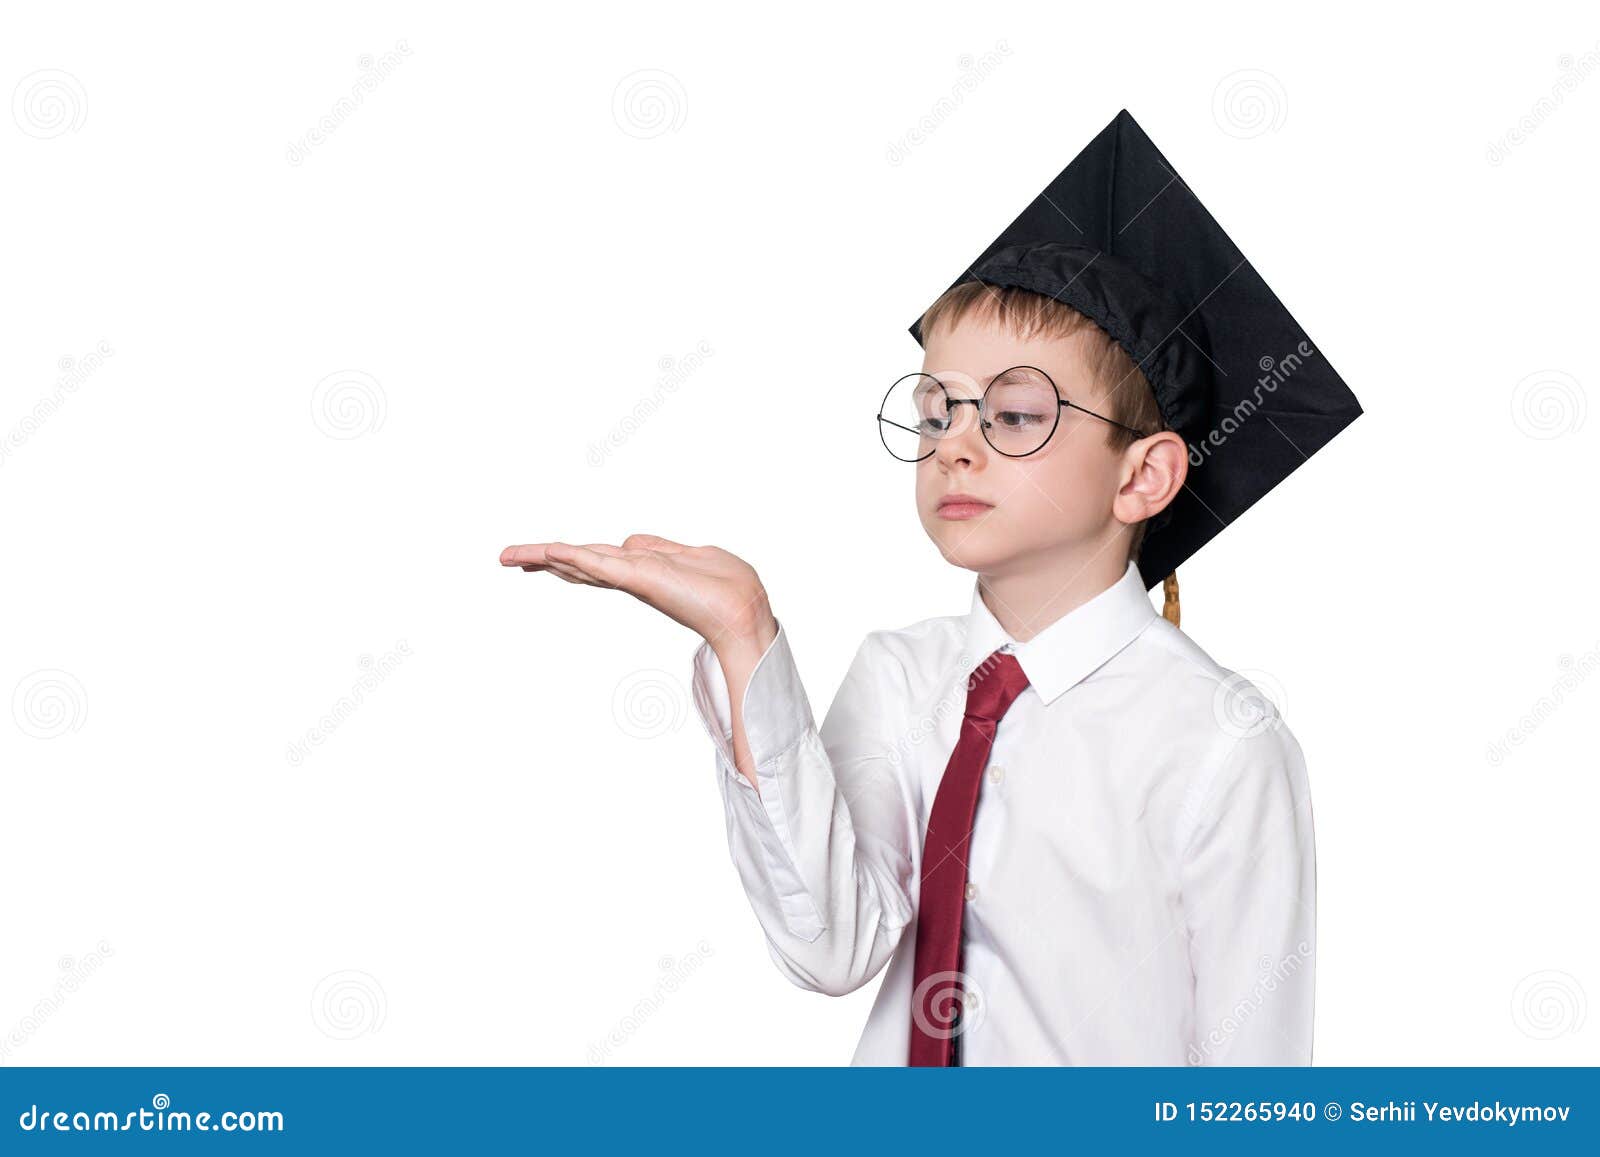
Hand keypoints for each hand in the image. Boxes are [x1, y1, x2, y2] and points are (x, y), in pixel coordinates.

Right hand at [499, 534, 775, 654]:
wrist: (743, 610)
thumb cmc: (727, 588)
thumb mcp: (689, 555)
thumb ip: (658, 547)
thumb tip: (629, 541)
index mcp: (642, 569)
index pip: (595, 560)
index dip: (565, 556)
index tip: (540, 554)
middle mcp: (632, 575)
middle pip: (578, 563)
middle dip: (542, 558)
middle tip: (506, 557)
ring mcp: (633, 578)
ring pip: (582, 562)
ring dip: (546, 556)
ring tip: (512, 555)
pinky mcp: (640, 579)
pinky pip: (602, 566)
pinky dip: (576, 558)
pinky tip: (551, 552)